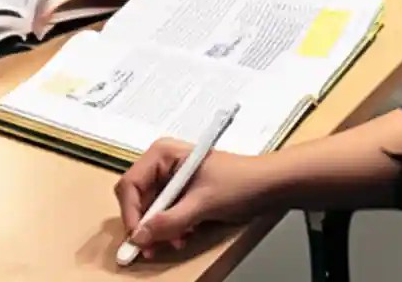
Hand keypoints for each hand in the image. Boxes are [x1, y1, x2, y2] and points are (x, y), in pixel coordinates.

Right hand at [113, 137, 266, 258]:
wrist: (271, 184)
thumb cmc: (241, 182)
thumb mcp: (203, 204)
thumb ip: (170, 221)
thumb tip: (141, 235)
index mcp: (163, 154)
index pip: (130, 184)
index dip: (131, 213)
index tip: (138, 237)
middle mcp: (163, 163)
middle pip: (137, 197)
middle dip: (146, 224)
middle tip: (151, 247)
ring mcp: (172, 178)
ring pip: (151, 209)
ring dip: (160, 229)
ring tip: (175, 241)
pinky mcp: (182, 192)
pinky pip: (166, 212)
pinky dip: (171, 227)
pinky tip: (184, 236)